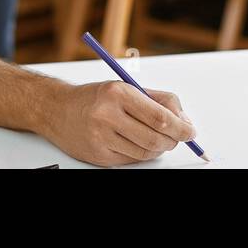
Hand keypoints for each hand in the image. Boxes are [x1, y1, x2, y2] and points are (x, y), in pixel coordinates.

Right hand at [40, 81, 195, 166]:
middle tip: (178, 136)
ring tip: (155, 137)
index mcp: (118, 93)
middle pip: (156, 138)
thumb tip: (184, 120)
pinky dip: (141, 154)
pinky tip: (136, 142)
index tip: (190, 131)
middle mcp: (107, 116)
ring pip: (146, 152)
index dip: (181, 127)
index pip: (160, 117)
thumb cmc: (96, 97)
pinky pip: (132, 160)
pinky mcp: (98, 156)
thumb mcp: (126, 87)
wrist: (57, 109)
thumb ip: (158, 100)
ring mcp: (101, 138)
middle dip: (173, 140)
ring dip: (158, 148)